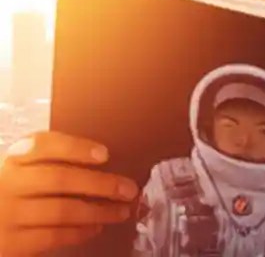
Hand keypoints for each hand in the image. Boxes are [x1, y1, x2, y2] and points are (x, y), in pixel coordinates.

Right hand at [0, 131, 137, 255]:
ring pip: (62, 210)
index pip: (41, 145)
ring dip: (99, 212)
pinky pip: (53, 236)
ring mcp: (7, 214)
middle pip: (60, 179)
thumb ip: (45, 164)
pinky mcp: (10, 243)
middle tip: (129, 189)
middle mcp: (6, 184)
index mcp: (11, 160)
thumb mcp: (18, 172)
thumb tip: (100, 161)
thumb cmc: (7, 195)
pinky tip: (96, 228)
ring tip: (121, 211)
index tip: (104, 154)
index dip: (75, 148)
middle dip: (101, 184)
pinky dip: (80, 232)